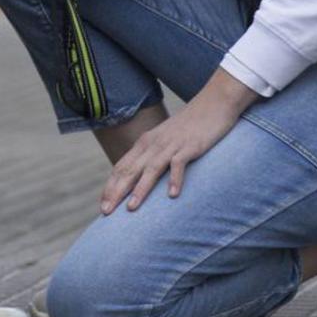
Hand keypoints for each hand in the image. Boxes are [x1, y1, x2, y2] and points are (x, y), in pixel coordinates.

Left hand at [100, 68, 257, 212]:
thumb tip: (140, 178)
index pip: (122, 167)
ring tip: (132, 208)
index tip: (103, 206)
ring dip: (141, 189)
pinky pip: (179, 163)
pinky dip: (175, 179)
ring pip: (151, 169)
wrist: (213, 104)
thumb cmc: (188, 127)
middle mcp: (153, 144)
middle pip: (131, 170)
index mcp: (145, 143)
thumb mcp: (164, 141)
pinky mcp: (190, 146)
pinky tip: (173, 195)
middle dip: (117, 191)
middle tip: (106, 212)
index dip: (111, 186)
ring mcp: (171, 144)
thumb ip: (152, 156)